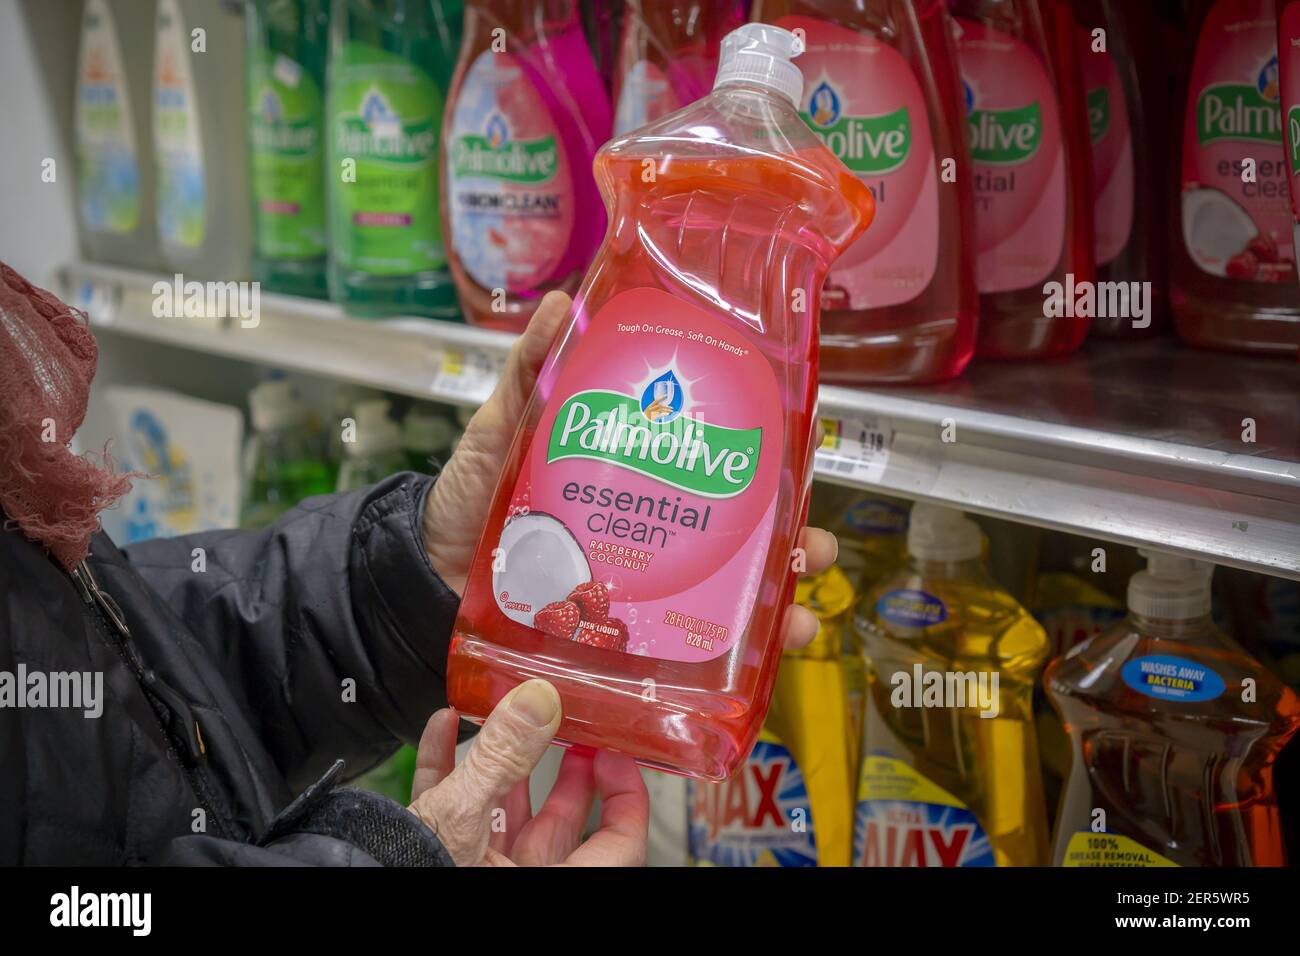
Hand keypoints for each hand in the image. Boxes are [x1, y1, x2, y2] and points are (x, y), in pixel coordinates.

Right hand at [408, 680, 647, 866]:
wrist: (336, 883)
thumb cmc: (405, 876)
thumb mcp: (462, 816)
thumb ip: (503, 757)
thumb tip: (539, 702)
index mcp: (546, 883)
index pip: (617, 846)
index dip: (626, 798)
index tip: (619, 751)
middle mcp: (516, 881)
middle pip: (560, 824)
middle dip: (567, 769)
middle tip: (572, 725)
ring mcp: (474, 870)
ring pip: (502, 812)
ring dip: (504, 761)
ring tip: (512, 714)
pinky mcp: (432, 857)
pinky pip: (449, 809)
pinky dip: (447, 767)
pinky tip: (444, 727)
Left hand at [421, 290, 838, 649]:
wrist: (425, 574)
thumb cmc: (469, 495)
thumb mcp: (502, 425)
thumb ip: (531, 369)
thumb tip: (560, 302)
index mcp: (635, 473)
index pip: (713, 466)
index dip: (765, 466)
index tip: (798, 463)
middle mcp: (650, 527)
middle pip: (737, 534)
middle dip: (788, 542)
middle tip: (811, 550)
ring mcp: (638, 585)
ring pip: (724, 595)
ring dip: (773, 608)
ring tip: (798, 621)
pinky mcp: (618, 634)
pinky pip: (680, 646)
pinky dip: (725, 658)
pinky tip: (757, 665)